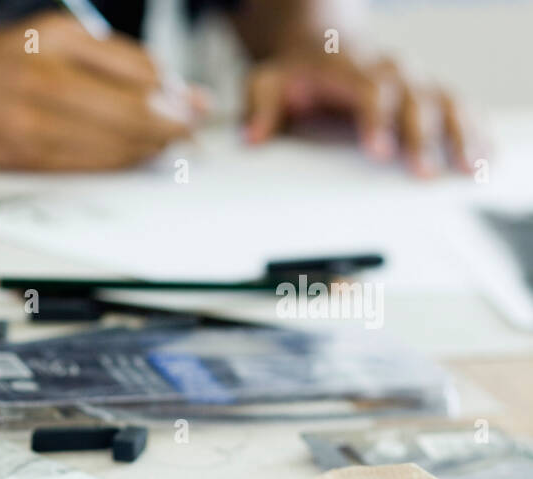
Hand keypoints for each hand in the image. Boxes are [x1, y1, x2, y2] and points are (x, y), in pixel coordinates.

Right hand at [0, 12, 197, 169]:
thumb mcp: (54, 35)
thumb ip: (110, 58)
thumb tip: (169, 88)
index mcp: (56, 39)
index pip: (135, 70)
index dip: (173, 93)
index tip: (196, 103)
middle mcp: (42, 78)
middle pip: (128, 111)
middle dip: (169, 125)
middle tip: (191, 131)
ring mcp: (29, 121)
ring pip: (109, 143)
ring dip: (145, 148)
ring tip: (165, 145)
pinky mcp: (21, 155)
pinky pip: (83, 164)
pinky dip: (114, 162)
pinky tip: (129, 157)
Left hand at [244, 49, 478, 176]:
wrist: (322, 43)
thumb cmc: (297, 70)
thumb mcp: (267, 80)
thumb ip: (260, 105)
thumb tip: (254, 136)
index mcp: (352, 68)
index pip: (371, 91)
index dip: (378, 120)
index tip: (379, 151)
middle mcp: (390, 70)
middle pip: (415, 99)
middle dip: (421, 137)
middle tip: (421, 173)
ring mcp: (414, 80)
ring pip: (446, 100)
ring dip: (460, 134)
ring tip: (469, 167)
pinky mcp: (429, 92)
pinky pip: (460, 106)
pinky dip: (477, 129)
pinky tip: (487, 155)